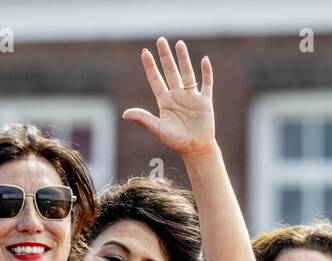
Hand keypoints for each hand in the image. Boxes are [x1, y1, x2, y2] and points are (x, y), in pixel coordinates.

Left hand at [123, 37, 216, 160]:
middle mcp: (177, 96)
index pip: (156, 79)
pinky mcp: (205, 101)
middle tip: (160, 40)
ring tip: (179, 43)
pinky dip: (206, 73)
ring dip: (183, 59)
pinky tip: (204, 60)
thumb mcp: (158, 129)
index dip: (150, 66)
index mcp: (165, 101)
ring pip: (187, 73)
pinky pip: (206, 84)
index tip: (145, 52)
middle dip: (165, 56)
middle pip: (170, 71)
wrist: (196, 149)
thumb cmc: (176, 141)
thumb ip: (143, 119)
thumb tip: (125, 114)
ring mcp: (192, 97)